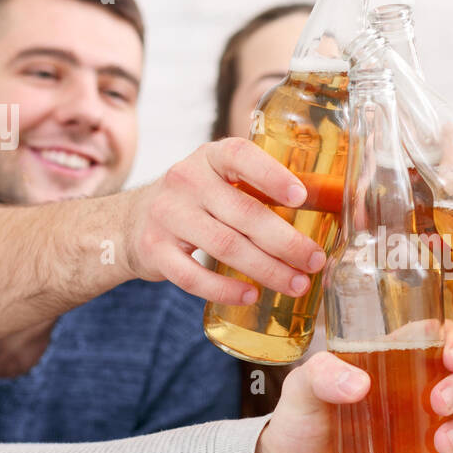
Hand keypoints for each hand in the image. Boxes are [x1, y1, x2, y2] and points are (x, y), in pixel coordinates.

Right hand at [121, 137, 327, 303]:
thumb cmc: (194, 202)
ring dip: (266, 269)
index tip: (301, 196)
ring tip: (296, 284)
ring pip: (225, 246)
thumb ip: (255, 188)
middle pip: (244, 214)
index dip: (272, 175)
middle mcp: (186, 181)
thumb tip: (323, 211)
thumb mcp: (218, 179)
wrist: (129, 223)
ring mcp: (167, 216)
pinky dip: (225, 289)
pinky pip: (194, 276)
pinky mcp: (154, 251)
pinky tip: (252, 295)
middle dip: (286, 241)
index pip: (241, 157)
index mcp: (209, 157)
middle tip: (314, 261)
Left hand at [254, 320, 452, 452]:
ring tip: (442, 444)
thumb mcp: (301, 389)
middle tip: (439, 403)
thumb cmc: (296, 422)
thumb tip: (361, 384)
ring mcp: (417, 429)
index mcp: (388, 361)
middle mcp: (410, 392)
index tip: (450, 357)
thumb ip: (322, 376)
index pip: (435, 336)